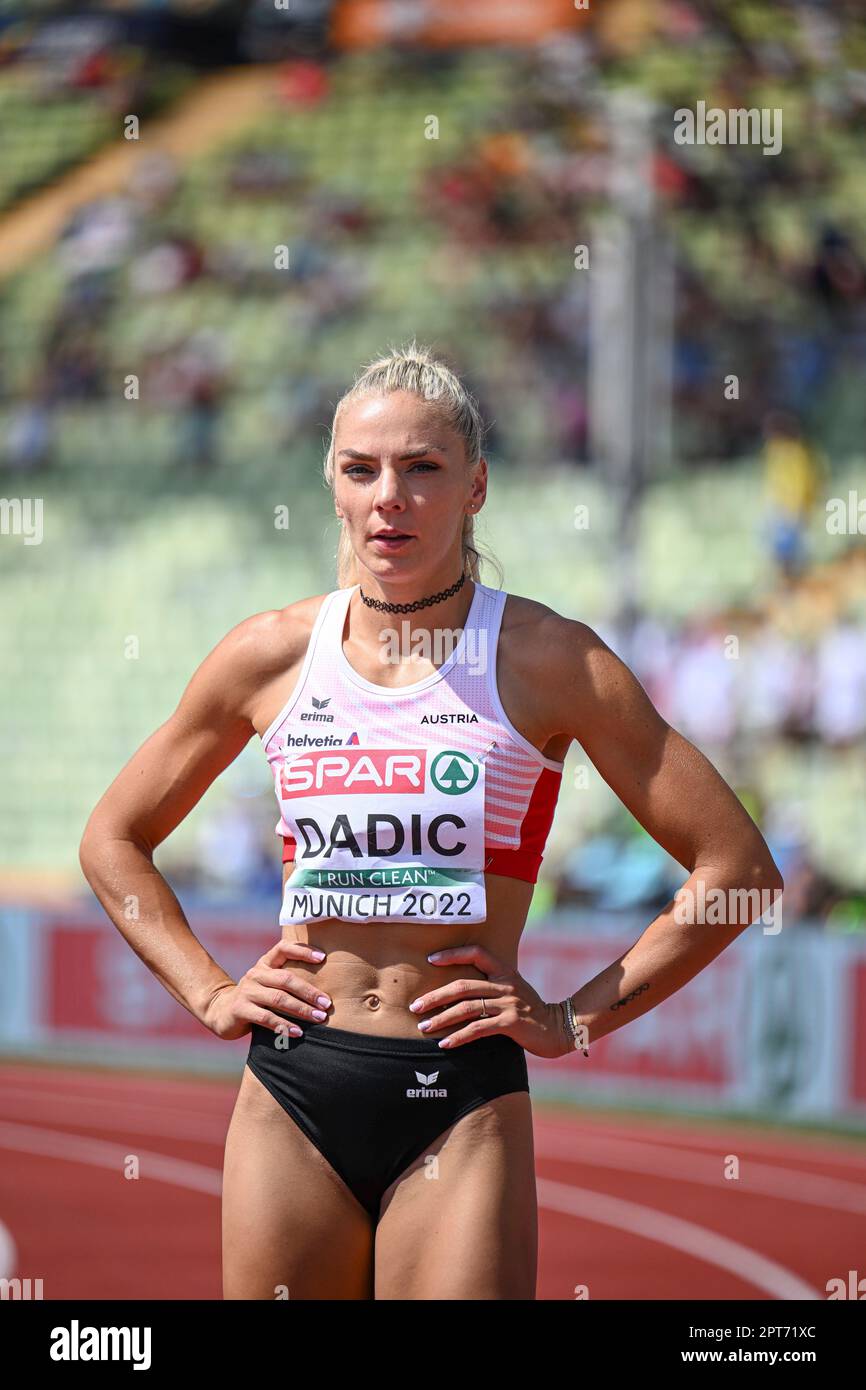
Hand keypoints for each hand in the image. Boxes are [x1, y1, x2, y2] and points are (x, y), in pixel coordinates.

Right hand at [203, 939, 330, 1039]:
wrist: (221, 1011)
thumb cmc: (255, 997)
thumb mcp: (268, 983)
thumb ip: (287, 980)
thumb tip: (323, 990)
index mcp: (264, 963)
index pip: (283, 949)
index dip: (303, 950)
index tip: (323, 957)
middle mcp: (255, 974)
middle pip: (286, 979)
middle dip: (309, 992)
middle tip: (327, 1003)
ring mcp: (247, 991)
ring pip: (278, 999)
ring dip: (301, 1010)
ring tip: (319, 1018)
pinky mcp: (240, 1010)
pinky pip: (266, 1018)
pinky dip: (284, 1025)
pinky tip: (298, 1032)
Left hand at [409, 943, 572, 1058]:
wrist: (560, 1028)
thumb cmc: (531, 1011)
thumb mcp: (514, 991)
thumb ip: (493, 987)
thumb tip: (458, 993)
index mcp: (505, 972)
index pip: (476, 954)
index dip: (453, 954)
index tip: (431, 959)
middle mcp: (505, 984)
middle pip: (462, 985)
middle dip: (435, 996)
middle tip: (415, 1006)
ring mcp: (508, 1003)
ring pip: (466, 1008)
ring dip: (441, 1018)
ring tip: (424, 1027)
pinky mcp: (511, 1023)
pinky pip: (478, 1029)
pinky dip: (459, 1036)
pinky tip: (445, 1044)